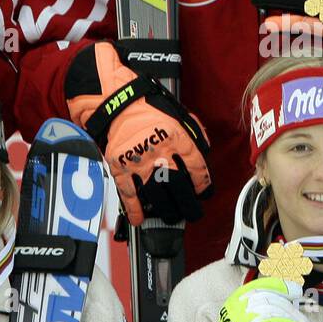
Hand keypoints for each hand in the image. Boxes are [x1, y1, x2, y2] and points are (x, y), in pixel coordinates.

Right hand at [65, 41, 210, 225]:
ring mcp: (138, 161)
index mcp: (177, 137)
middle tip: (193, 214)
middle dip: (188, 204)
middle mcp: (159, 151)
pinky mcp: (120, 167)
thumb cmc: (149, 108)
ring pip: (155, 193)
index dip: (202, 182)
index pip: (196, 166)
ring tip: (171, 217)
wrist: (117, 102)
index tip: (204, 191)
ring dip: (165, 209)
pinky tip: (139, 220)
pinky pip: (128, 193)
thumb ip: (194, 133)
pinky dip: (133, 209)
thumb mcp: (179, 114)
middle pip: (178, 186)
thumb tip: (205, 151)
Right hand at [218, 277, 307, 321]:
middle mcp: (234, 309)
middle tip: (304, 317)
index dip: (282, 287)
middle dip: (290, 307)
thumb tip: (297, 290)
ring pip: (273, 313)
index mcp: (236, 300)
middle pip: (268, 298)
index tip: (297, 292)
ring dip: (293, 320)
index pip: (261, 286)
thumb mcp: (262, 317)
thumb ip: (274, 303)